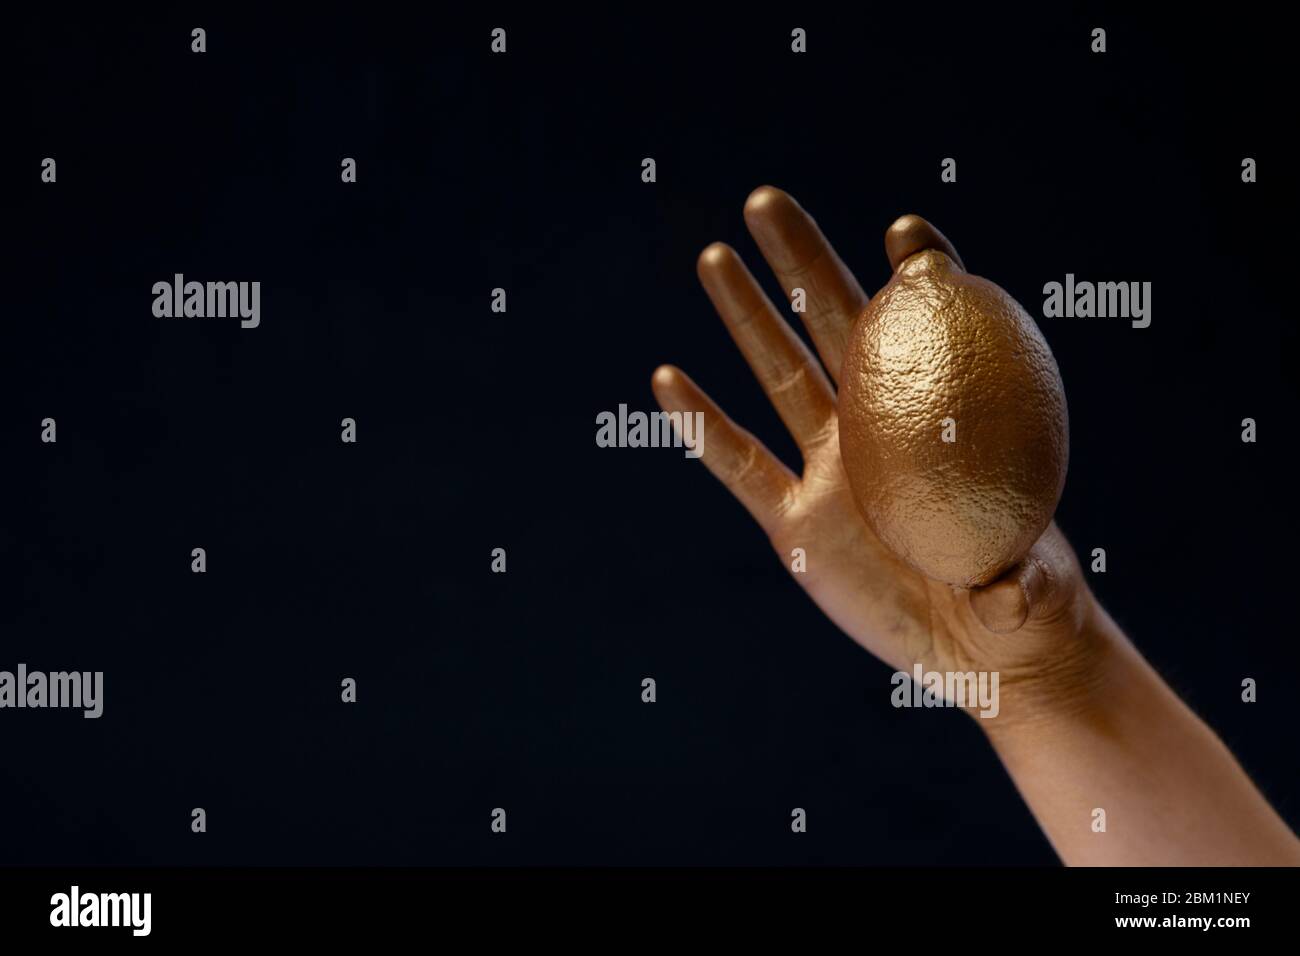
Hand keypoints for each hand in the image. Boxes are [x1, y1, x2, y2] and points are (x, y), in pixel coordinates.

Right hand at [652, 187, 1099, 722]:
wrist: (983, 650)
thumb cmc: (1026, 604)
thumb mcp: (1034, 595)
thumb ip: (1023, 584)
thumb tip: (1010, 584)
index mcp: (944, 419)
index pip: (932, 328)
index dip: (919, 276)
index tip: (907, 233)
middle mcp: (879, 431)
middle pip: (833, 328)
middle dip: (802, 262)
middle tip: (767, 199)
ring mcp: (831, 473)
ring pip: (778, 376)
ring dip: (746, 316)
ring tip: (714, 255)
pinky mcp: (795, 524)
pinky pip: (740, 466)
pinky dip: (702, 424)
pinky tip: (667, 377)